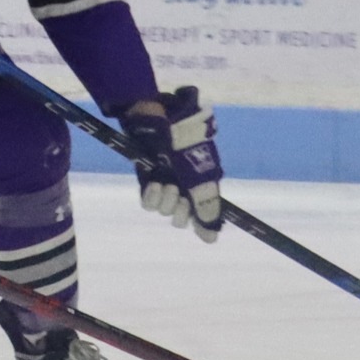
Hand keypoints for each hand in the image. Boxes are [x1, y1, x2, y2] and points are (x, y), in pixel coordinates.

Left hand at [119, 86, 222, 242]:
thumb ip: (206, 206)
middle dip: (182, 211)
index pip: (204, 214)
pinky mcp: (148, 179)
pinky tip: (155, 184)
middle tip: (181, 196)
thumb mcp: (201, 175)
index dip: (202, 222)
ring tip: (167, 183)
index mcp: (204, 183)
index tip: (201, 228)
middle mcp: (186, 186)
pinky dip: (152, 196)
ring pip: (165, 210)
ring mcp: (166, 182)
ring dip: (166, 200)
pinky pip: (148, 203)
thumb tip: (211, 239)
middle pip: (182, 217)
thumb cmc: (184, 142)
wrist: (156, 120)